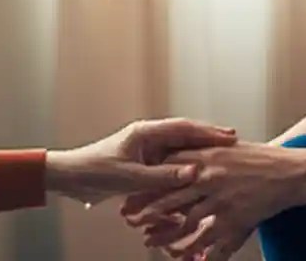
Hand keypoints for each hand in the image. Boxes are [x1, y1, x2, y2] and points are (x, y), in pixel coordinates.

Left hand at [46, 118, 237, 205]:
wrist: (70, 177)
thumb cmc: (94, 172)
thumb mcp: (130, 177)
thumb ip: (161, 176)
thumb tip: (193, 173)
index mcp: (145, 132)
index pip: (183, 128)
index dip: (208, 132)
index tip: (229, 136)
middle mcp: (148, 136)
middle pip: (186, 134)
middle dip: (210, 137)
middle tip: (235, 141)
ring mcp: (146, 149)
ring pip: (181, 148)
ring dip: (201, 151)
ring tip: (224, 155)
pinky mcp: (143, 162)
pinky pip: (171, 162)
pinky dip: (187, 165)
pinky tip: (202, 172)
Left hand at [121, 143, 305, 258]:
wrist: (289, 171)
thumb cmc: (257, 159)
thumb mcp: (225, 150)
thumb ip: (202, 155)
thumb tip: (181, 162)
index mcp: (204, 154)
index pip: (166, 167)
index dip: (147, 181)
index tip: (130, 192)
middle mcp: (208, 174)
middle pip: (169, 195)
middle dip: (146, 209)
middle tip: (129, 219)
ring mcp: (220, 196)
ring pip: (184, 219)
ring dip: (164, 233)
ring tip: (148, 241)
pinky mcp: (233, 216)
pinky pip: (208, 236)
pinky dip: (193, 249)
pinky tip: (182, 257)